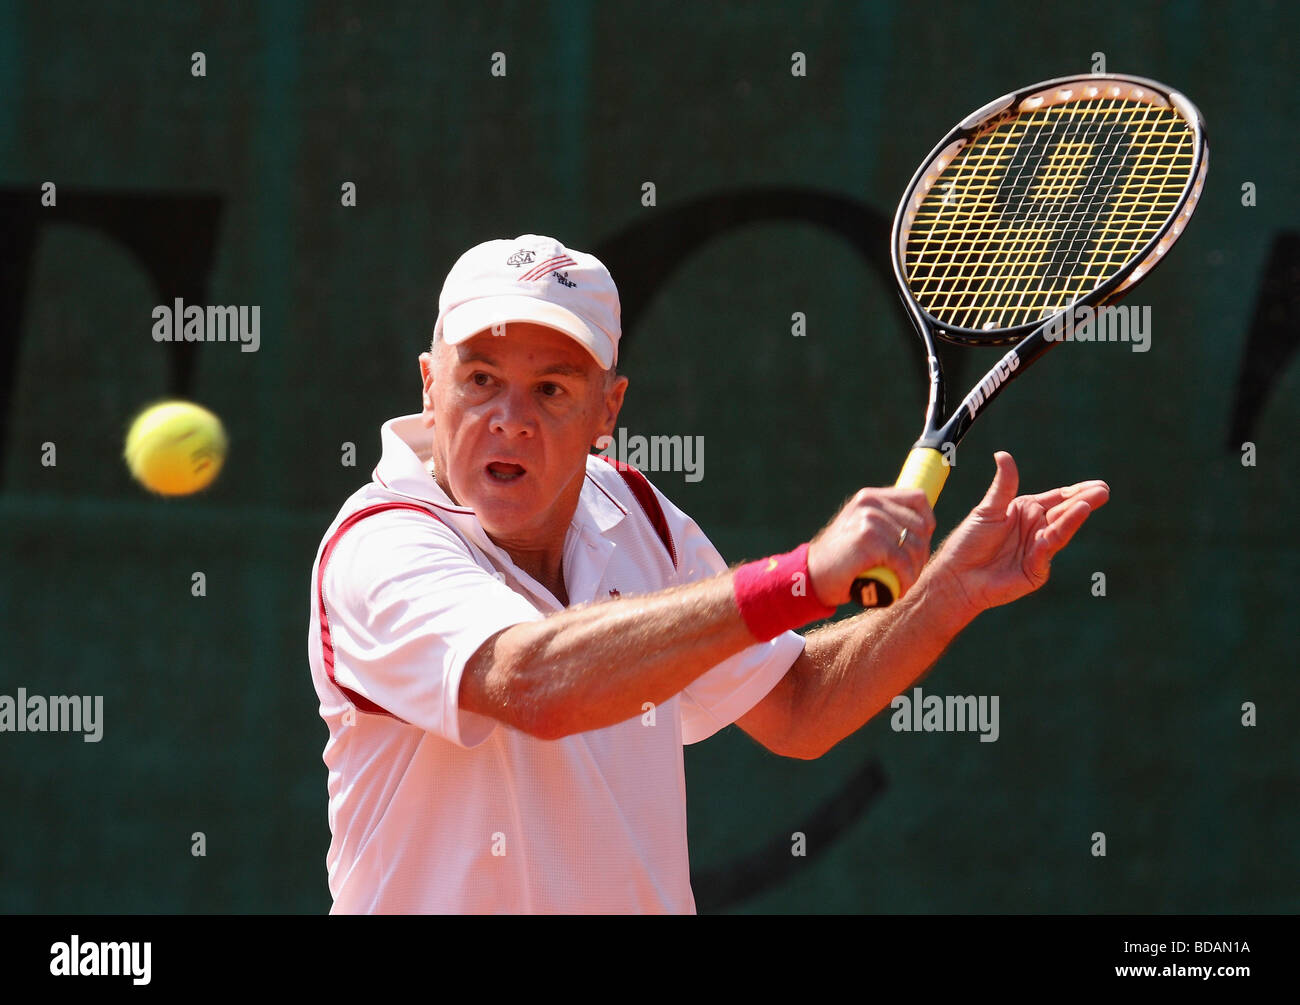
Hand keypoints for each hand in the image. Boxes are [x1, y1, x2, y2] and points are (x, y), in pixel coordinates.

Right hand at [807, 487, 935, 606]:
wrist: (810, 577)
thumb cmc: (842, 561)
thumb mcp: (862, 531)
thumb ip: (885, 523)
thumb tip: (924, 526)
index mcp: (870, 497)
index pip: (918, 499)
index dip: (926, 523)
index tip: (918, 546)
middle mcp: (870, 503)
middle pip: (920, 526)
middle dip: (921, 554)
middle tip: (910, 573)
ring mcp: (868, 519)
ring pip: (915, 545)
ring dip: (914, 570)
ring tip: (903, 582)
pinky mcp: (867, 539)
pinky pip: (903, 561)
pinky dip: (906, 579)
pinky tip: (898, 588)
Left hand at [930, 451, 1108, 618]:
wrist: (957, 576)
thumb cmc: (969, 541)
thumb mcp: (988, 509)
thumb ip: (1003, 485)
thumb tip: (1003, 454)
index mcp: (1026, 511)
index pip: (1057, 498)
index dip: (1076, 492)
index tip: (1097, 485)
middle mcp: (1036, 529)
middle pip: (1063, 513)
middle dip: (1083, 502)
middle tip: (1103, 491)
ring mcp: (1038, 550)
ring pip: (1060, 530)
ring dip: (1075, 517)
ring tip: (1090, 503)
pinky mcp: (1036, 570)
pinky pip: (1048, 550)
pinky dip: (1058, 536)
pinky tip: (1068, 525)